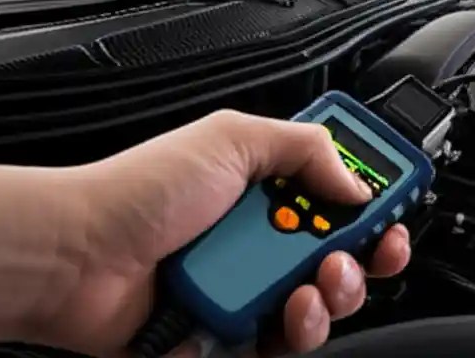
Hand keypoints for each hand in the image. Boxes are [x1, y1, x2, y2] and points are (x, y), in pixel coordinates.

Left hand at [38, 110, 410, 356]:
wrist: (79, 259)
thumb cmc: (137, 193)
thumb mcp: (231, 138)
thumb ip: (305, 148)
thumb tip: (356, 181)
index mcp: (268, 182)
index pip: (343, 188)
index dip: (377, 198)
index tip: (395, 205)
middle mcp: (264, 234)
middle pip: (348, 250)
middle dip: (368, 253)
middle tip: (359, 248)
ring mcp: (250, 286)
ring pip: (325, 301)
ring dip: (334, 294)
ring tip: (312, 282)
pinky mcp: (234, 333)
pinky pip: (287, 342)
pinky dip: (295, 330)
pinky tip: (281, 312)